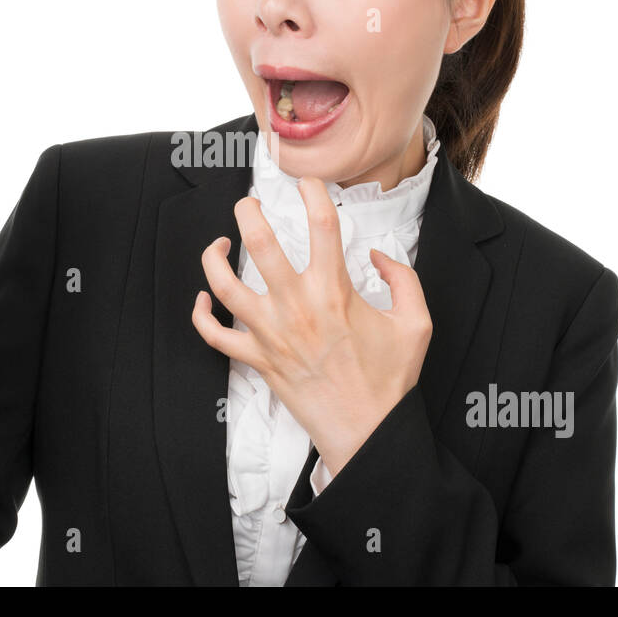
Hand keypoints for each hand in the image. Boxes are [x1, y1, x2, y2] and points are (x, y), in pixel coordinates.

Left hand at [191, 177, 432, 479]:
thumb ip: (403, 278)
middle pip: (261, 243)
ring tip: (219, 243)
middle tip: (250, 202)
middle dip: (249, 212)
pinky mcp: (258, 360)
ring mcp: (271, 334)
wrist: (368, 433)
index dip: (313, 192)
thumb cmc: (390, 380)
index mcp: (335, 291)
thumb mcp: (416, 322)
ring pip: (224, 287)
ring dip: (214, 258)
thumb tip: (379, 254)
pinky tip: (204, 297)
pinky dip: (201, 315)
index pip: (321, 224)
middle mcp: (297, 307)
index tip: (308, 183)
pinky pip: (215, 336)